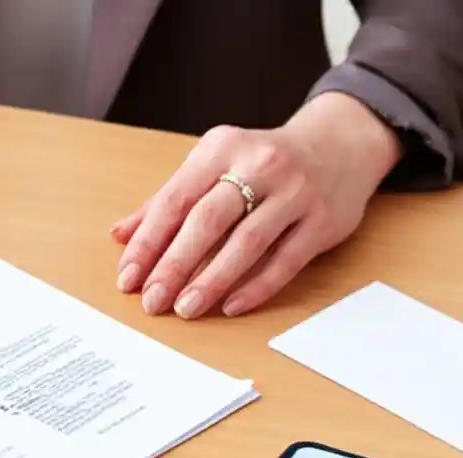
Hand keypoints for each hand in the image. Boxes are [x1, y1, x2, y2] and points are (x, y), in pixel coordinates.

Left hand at [111, 92, 402, 318]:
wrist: (341, 143)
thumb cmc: (262, 161)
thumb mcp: (214, 165)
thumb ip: (168, 199)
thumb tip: (121, 234)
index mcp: (221, 148)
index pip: (174, 200)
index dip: (148, 242)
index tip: (128, 277)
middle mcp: (259, 165)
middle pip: (207, 221)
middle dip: (174, 265)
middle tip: (153, 300)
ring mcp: (295, 192)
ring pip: (247, 242)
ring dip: (212, 280)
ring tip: (186, 308)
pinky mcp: (323, 220)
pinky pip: (285, 260)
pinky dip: (256, 286)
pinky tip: (230, 306)